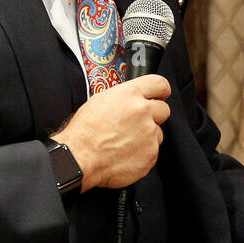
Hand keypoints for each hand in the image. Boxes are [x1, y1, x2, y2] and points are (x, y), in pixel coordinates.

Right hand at [51, 75, 171, 190]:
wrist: (79, 158)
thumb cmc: (84, 132)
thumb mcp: (100, 101)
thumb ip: (124, 97)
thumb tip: (133, 99)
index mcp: (130, 95)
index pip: (159, 84)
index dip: (161, 90)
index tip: (161, 95)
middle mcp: (142, 111)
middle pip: (164, 109)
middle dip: (154, 116)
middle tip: (137, 124)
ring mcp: (149, 133)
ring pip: (158, 132)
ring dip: (147, 136)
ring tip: (126, 141)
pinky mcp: (151, 153)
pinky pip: (153, 150)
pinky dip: (143, 153)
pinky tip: (126, 153)